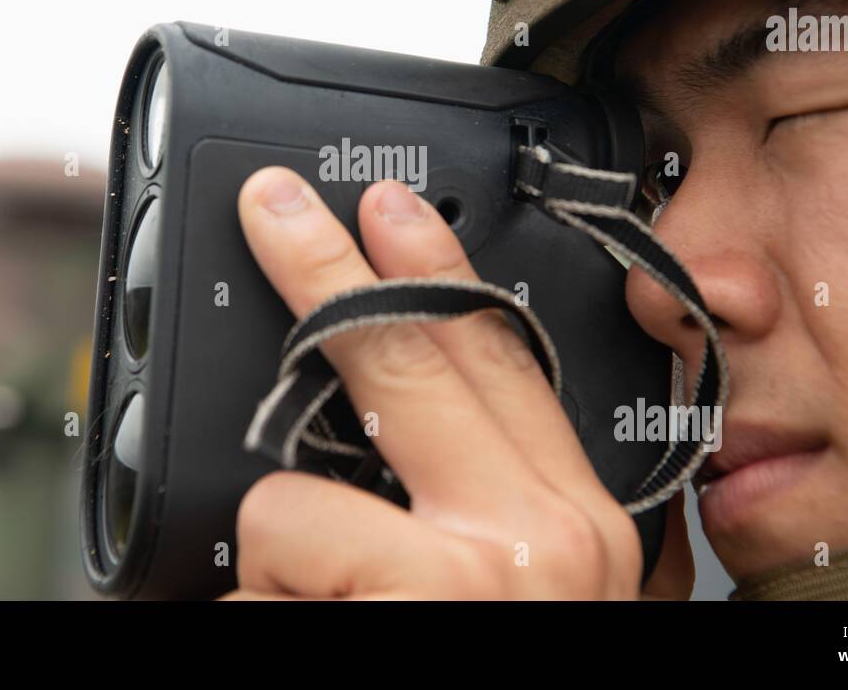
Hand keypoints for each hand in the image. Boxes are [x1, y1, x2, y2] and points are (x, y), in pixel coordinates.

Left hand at [224, 167, 692, 599]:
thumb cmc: (489, 672)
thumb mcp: (537, 593)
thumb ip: (501, 512)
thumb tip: (439, 449)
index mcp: (582, 525)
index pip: (504, 361)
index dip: (439, 274)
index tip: (396, 214)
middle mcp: (552, 532)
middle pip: (414, 351)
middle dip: (330, 267)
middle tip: (275, 205)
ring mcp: (484, 559)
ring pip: (317, 474)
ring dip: (289, 544)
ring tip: (317, 600)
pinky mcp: (418, 588)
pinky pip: (279, 531)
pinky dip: (265, 587)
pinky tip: (307, 618)